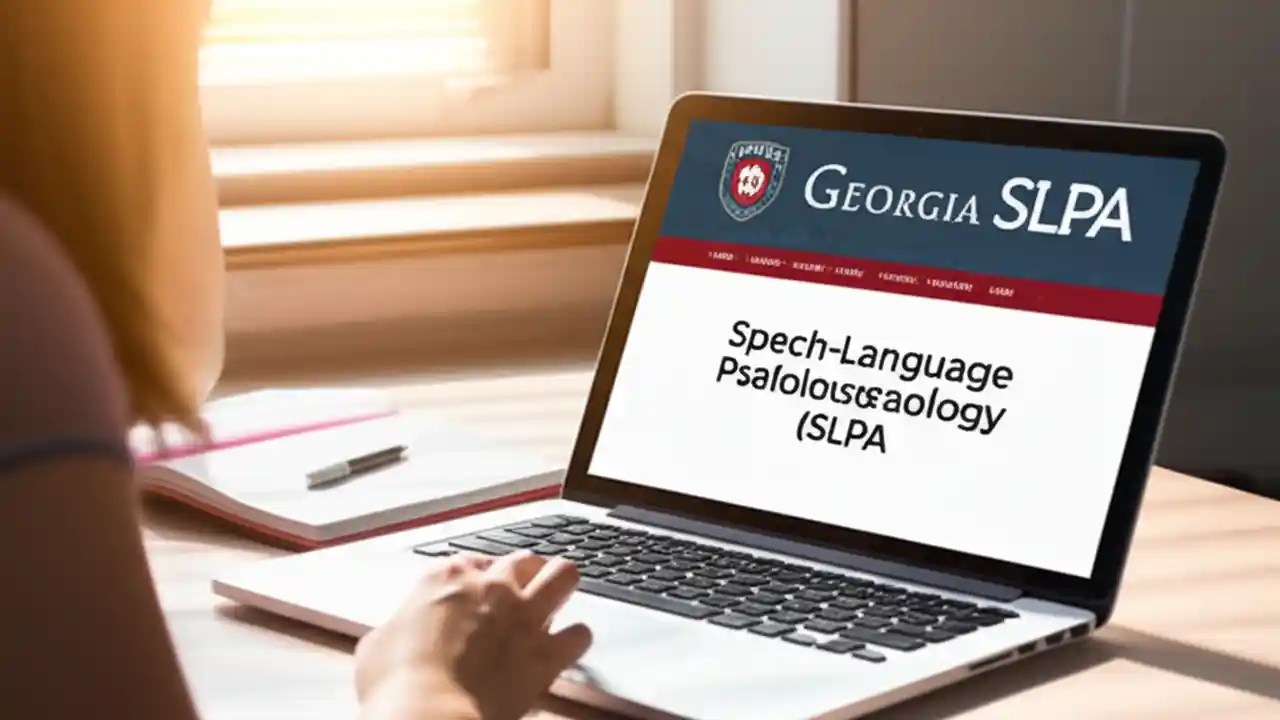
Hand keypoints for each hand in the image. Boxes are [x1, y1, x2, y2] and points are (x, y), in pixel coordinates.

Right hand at [355, 551, 592, 719]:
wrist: (426, 714)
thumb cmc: (395, 684)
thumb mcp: (378, 642)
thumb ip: (401, 624)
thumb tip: (402, 630)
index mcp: (448, 577)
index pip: (478, 560)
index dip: (482, 578)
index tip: (480, 592)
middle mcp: (491, 587)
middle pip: (524, 560)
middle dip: (526, 575)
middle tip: (522, 593)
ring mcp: (523, 616)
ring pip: (564, 575)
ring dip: (561, 587)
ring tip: (556, 601)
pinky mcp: (545, 653)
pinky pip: (580, 633)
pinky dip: (575, 640)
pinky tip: (566, 648)